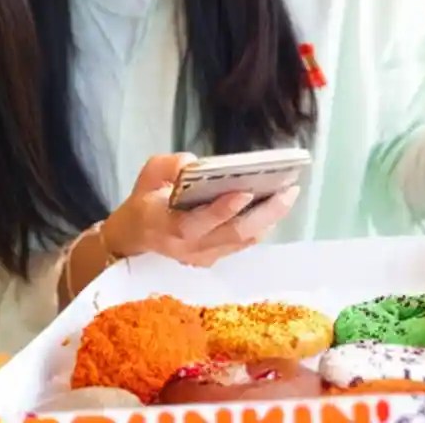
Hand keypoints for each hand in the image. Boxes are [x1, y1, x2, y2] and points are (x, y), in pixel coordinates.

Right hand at [101, 153, 299, 267]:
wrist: (136, 237)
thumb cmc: (145, 200)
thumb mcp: (148, 175)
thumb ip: (169, 167)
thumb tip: (195, 165)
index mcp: (164, 226)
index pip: (194, 223)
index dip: (221, 210)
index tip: (246, 192)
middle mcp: (186, 247)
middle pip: (231, 234)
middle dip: (264, 213)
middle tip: (288, 190)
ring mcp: (202, 257)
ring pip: (242, 240)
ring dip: (269, 218)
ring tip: (288, 194)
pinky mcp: (214, 258)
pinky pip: (242, 242)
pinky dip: (262, 224)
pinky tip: (276, 206)